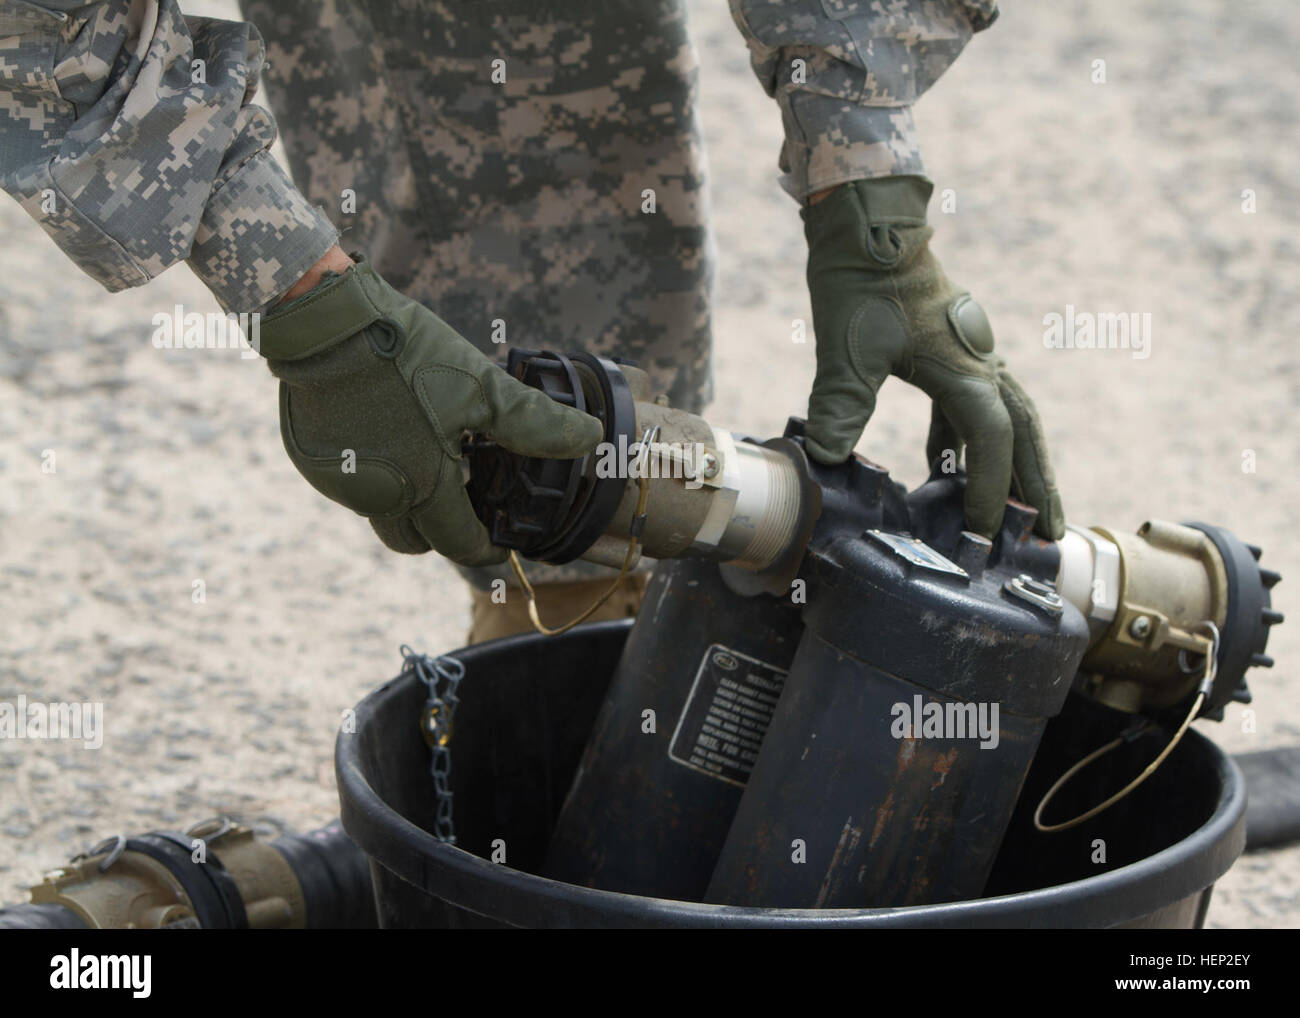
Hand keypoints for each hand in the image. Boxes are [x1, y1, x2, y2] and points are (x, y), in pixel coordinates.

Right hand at [258, 254, 602, 563]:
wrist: (324, 319)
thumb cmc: (405, 353)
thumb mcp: (480, 386)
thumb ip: (533, 423)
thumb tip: (589, 439)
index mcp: (421, 486)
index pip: (459, 544)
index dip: (485, 549)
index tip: (500, 541)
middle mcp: (375, 497)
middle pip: (413, 540)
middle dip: (440, 531)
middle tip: (463, 500)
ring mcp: (337, 481)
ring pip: (380, 510)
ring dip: (405, 496)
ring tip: (428, 452)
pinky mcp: (309, 458)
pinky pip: (350, 481)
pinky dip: (374, 470)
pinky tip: (388, 430)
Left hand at [802, 176, 1063, 539]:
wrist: (867, 223)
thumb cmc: (860, 279)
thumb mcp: (846, 346)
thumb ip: (840, 404)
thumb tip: (825, 460)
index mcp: (962, 366)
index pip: (991, 438)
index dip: (991, 487)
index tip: (983, 532)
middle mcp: (979, 361)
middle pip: (1023, 432)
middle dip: (1037, 485)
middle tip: (1051, 534)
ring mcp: (968, 353)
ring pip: (1007, 418)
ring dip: (1015, 464)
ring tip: (1017, 511)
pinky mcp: (949, 349)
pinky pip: (970, 404)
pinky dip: (965, 439)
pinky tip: (943, 466)